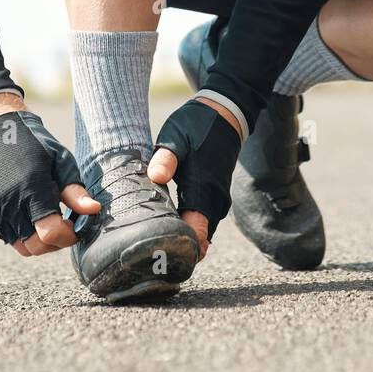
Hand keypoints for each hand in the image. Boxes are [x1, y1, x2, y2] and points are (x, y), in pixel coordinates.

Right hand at [0, 108, 100, 254]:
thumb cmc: (33, 141)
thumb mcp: (60, 160)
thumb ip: (75, 190)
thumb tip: (94, 211)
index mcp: (30, 190)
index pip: (51, 234)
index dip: (69, 235)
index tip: (76, 223)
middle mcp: (9, 205)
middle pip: (36, 247)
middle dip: (56, 242)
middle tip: (66, 223)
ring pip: (22, 246)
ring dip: (40, 241)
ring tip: (50, 218)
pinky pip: (9, 237)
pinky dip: (24, 234)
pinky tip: (34, 214)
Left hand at [148, 97, 242, 258]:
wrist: (226, 113)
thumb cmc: (198, 125)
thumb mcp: (176, 137)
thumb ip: (166, 158)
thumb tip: (156, 177)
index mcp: (203, 192)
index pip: (196, 237)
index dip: (179, 251)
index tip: (156, 258)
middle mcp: (214, 202)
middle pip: (198, 240)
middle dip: (177, 251)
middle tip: (146, 257)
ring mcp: (216, 200)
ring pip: (200, 231)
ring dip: (182, 239)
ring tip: (152, 244)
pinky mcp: (214, 196)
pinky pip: (202, 221)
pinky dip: (187, 227)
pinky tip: (166, 224)